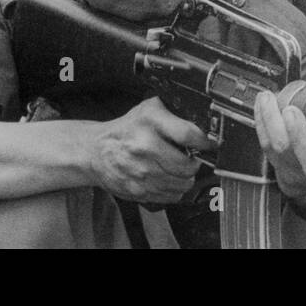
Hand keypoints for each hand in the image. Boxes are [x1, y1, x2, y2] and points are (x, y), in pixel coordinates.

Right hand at [88, 97, 212, 203]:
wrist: (97, 151)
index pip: (187, 135)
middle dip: (194, 162)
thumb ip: (175, 114)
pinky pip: (171, 196)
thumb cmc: (126, 129)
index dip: (204, 141)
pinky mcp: (140, 191)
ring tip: (179, 168)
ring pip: (182, 184)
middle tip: (191, 157)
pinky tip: (168, 178)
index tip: (209, 144)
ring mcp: (142, 173)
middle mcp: (145, 148)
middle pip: (187, 165)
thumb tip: (202, 123)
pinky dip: (175, 189)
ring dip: (186, 178)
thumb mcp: (149, 109)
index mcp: (150, 123)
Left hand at [254, 88, 305, 206]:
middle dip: (278, 122)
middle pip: (284, 148)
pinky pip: (263, 140)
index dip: (299, 136)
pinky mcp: (273, 158)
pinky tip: (261, 103)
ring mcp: (285, 164)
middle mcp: (303, 169)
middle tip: (280, 102)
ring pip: (270, 144)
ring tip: (267, 96)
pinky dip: (260, 119)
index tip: (293, 111)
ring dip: (266, 117)